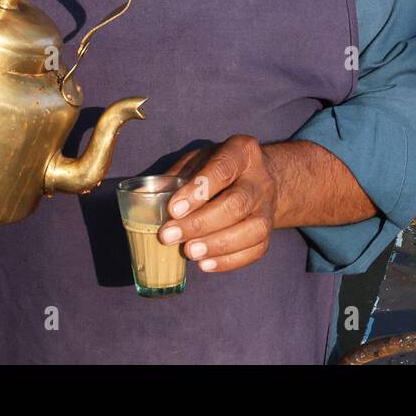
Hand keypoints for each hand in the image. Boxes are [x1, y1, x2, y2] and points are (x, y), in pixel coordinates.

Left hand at [158, 135, 275, 272]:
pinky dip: (229, 261)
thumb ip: (177, 177)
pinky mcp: (269, 231)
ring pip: (252, 230)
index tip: (173, 209)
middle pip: (237, 203)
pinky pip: (255, 250)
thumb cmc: (218, 168)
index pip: (223, 168)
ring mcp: (268, 207)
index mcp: (241, 152)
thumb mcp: (198, 160)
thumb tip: (147, 198)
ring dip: (217, 245)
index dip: (199, 190)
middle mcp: (260, 179)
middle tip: (169, 236)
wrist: (257, 179)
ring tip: (189, 252)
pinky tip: (205, 263)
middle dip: (201, 223)